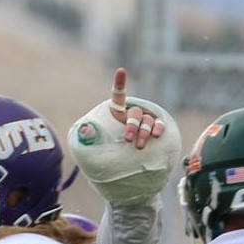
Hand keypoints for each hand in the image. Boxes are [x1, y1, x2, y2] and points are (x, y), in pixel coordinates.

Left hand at [66, 68, 181, 206]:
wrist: (130, 172)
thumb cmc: (112, 157)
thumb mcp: (98, 147)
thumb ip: (92, 136)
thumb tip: (84, 130)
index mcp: (117, 114)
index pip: (119, 97)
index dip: (120, 83)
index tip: (121, 71)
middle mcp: (132, 115)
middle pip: (134, 113)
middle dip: (131, 126)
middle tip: (128, 140)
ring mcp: (146, 121)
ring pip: (146, 120)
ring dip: (143, 132)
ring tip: (140, 146)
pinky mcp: (156, 129)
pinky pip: (159, 123)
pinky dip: (158, 128)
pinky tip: (157, 134)